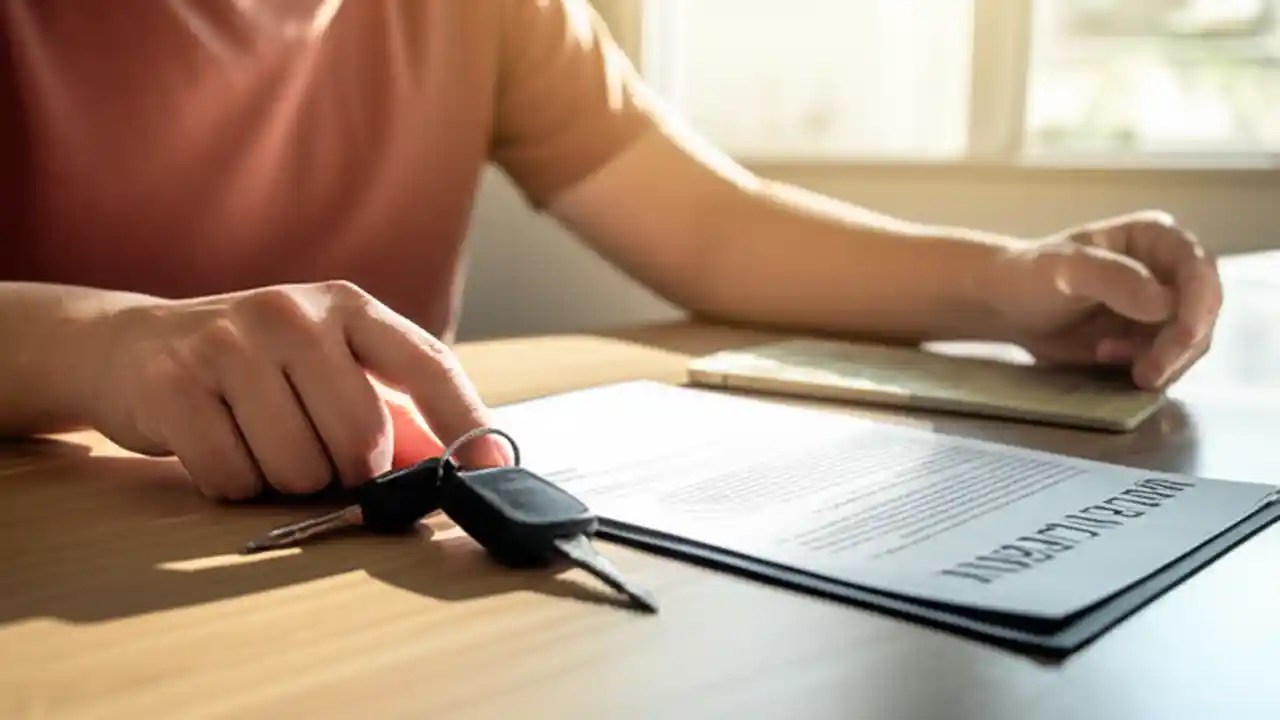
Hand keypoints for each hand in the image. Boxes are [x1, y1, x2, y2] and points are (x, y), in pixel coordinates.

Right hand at [88, 281, 509, 498]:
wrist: (132, 344)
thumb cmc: (255, 367)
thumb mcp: (328, 367)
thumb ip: (393, 412)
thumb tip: (458, 466)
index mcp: (347, 306)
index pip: (428, 365)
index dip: (467, 424)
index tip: (495, 472)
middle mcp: (293, 314)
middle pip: (361, 439)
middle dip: (346, 470)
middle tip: (314, 451)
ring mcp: (230, 343)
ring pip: (297, 468)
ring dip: (284, 479)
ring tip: (258, 438)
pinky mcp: (175, 383)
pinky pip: (233, 477)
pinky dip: (231, 481)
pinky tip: (217, 442)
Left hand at [983, 210, 1220, 390]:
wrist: (1007, 305)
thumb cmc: (1030, 275)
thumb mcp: (1064, 269)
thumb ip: (1114, 279)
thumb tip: (1165, 303)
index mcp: (1155, 238)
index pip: (1198, 270)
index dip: (1199, 305)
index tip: (1184, 337)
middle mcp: (1168, 269)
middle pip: (1202, 311)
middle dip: (1180, 345)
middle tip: (1145, 371)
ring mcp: (1163, 304)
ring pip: (1191, 341)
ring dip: (1162, 360)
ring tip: (1107, 355)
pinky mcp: (1150, 336)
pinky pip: (1170, 359)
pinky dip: (1148, 367)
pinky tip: (1106, 358)